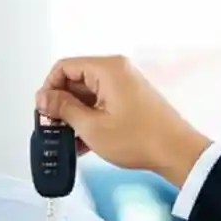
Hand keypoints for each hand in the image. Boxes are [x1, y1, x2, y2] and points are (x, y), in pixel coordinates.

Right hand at [35, 55, 212, 187]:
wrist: (176, 152)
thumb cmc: (142, 139)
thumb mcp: (91, 126)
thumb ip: (63, 108)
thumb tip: (43, 98)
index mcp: (108, 69)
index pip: (64, 67)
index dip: (49, 88)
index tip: (44, 110)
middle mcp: (116, 71)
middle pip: (75, 79)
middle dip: (61, 104)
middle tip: (53, 127)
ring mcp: (124, 85)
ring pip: (86, 94)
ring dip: (74, 115)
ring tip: (69, 139)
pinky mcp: (129, 99)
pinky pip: (100, 103)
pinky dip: (89, 118)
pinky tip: (83, 141)